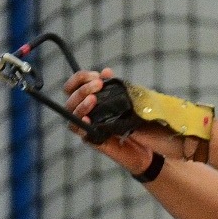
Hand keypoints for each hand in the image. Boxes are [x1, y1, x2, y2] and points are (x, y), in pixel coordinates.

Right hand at [63, 67, 181, 173]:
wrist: (147, 147)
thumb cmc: (136, 122)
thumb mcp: (127, 100)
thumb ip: (115, 86)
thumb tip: (106, 71)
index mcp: (90, 99)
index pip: (74, 86)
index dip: (80, 78)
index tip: (97, 75)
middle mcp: (85, 112)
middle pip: (70, 97)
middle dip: (83, 88)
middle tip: (98, 84)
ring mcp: (87, 125)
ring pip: (71, 112)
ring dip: (80, 103)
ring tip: (93, 99)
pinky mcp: (92, 139)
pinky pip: (78, 130)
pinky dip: (81, 122)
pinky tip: (89, 118)